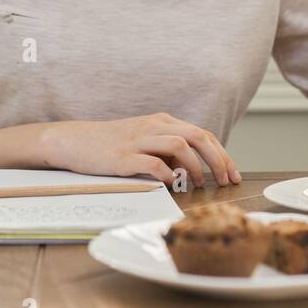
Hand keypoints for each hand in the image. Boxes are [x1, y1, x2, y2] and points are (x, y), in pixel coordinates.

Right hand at [39, 112, 241, 188]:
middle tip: (226, 181)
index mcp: (162, 122)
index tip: (233, 174)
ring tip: (200, 184)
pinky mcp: (123, 156)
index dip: (222, 155)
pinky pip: (153, 163)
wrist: (75, 140)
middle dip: (218, 160)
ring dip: (196, 167)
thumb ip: (167, 152)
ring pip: (180, 145)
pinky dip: (168, 174)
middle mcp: (154, 126)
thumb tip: (191, 170)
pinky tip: (172, 185)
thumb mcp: (144, 141)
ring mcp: (138, 140)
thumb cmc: (111, 145)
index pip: (202, 134)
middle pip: (197, 137)